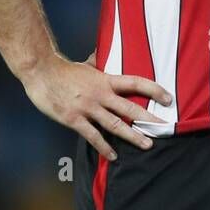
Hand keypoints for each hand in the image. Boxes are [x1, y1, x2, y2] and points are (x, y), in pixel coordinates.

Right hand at [20, 51, 172, 160]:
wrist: (41, 72)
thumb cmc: (63, 69)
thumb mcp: (87, 65)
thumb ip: (98, 63)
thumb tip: (102, 53)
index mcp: (106, 80)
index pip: (136, 82)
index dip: (154, 89)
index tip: (168, 98)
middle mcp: (101, 94)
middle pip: (131, 108)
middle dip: (149, 119)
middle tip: (165, 128)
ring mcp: (88, 107)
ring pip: (116, 124)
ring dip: (133, 136)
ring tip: (147, 144)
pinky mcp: (74, 119)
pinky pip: (93, 136)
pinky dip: (104, 147)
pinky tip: (113, 156)